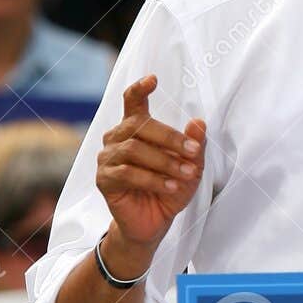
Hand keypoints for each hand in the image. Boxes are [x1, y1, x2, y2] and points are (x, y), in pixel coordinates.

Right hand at [96, 76, 205, 261]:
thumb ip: (193, 145)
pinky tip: (170, 186)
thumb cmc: (169, 190)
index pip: (132, 102)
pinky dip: (152, 179)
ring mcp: (107, 158)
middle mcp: (117, 138)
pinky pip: (127, 173)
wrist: (153, 224)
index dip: (140, 89)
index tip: (153, 78)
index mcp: (135, 128)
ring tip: (185, 175)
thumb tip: (198, 122)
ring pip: (134, 149)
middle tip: (192, 151)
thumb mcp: (190, 168)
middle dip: (170, 138)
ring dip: (164, 162)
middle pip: (139, 125)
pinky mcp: (104, 179)